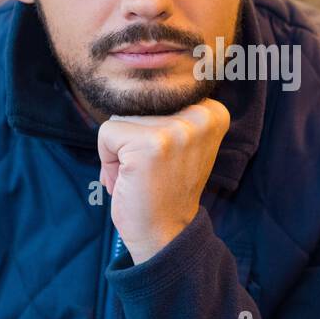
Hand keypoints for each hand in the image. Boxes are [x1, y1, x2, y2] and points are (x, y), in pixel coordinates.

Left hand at [97, 97, 230, 263]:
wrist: (165, 236)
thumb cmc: (165, 190)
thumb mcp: (182, 143)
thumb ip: (169, 114)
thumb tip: (132, 82)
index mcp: (213, 112)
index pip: (158, 96)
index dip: (149, 128)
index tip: (166, 159)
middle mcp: (201, 116)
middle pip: (138, 106)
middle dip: (131, 141)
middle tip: (149, 173)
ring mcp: (177, 130)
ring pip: (120, 120)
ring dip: (119, 152)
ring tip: (139, 178)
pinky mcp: (150, 144)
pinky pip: (106, 134)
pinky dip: (107, 161)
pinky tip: (128, 181)